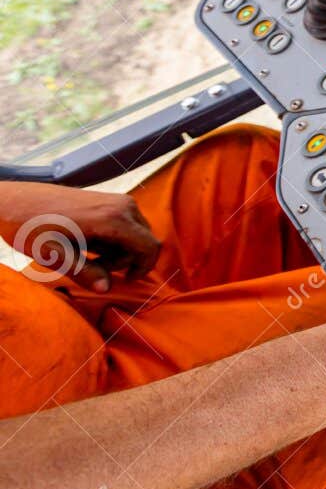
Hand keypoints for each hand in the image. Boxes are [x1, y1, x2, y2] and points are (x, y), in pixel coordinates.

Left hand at [0, 183, 160, 291]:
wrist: (13, 200)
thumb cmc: (30, 226)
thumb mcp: (54, 254)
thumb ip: (83, 272)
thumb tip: (106, 289)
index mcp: (113, 218)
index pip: (150, 247)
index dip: (143, 269)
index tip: (124, 281)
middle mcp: (122, 205)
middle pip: (144, 241)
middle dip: (126, 260)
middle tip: (94, 267)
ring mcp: (117, 200)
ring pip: (136, 233)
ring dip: (119, 251)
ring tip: (87, 256)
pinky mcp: (109, 200)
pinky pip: (126, 224)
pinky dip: (114, 239)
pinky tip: (87, 243)